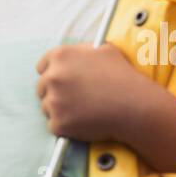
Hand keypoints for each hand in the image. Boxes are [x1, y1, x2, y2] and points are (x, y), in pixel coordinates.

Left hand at [35, 42, 149, 143]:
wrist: (133, 105)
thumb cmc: (122, 77)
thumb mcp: (104, 50)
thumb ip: (84, 50)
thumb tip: (78, 53)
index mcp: (60, 56)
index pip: (42, 66)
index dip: (53, 74)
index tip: (62, 82)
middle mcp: (52, 76)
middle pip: (41, 88)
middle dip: (55, 93)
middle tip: (74, 100)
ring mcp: (53, 101)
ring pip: (47, 107)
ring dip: (59, 110)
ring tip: (81, 112)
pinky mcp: (58, 123)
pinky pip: (54, 126)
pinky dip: (65, 127)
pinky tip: (82, 123)